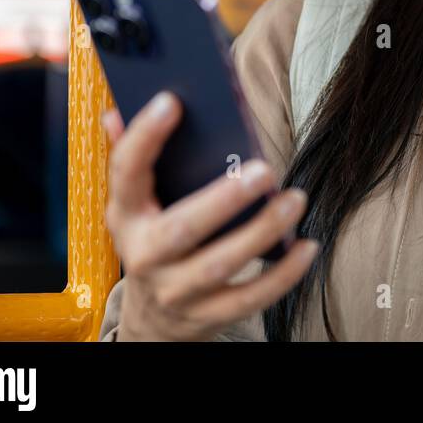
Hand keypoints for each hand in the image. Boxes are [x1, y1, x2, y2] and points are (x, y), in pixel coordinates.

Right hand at [102, 92, 318, 340]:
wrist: (153, 321)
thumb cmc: (155, 241)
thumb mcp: (135, 206)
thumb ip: (131, 158)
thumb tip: (115, 111)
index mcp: (126, 217)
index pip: (125, 174)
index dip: (144, 138)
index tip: (171, 101)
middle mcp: (145, 256)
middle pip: (182, 229)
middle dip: (223, 200)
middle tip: (264, 170)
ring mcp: (176, 291)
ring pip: (219, 265)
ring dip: (261, 232)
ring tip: (295, 200)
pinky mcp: (207, 316)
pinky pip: (249, 299)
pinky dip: (282, 275)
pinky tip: (307, 247)